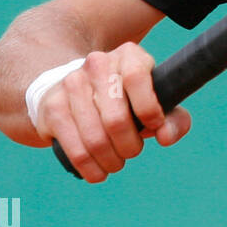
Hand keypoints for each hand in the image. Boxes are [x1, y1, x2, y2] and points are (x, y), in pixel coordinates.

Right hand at [32, 43, 190, 182]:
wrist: (77, 90)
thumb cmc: (126, 100)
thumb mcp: (156, 102)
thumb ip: (173, 119)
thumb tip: (165, 137)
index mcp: (129, 56)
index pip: (137, 78)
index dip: (149, 110)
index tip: (153, 125)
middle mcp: (97, 64)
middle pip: (116, 120)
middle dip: (130, 147)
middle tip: (132, 151)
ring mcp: (71, 84)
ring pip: (96, 140)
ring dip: (112, 161)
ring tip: (116, 162)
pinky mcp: (52, 107)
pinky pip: (76, 150)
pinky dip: (91, 169)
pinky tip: (98, 171)